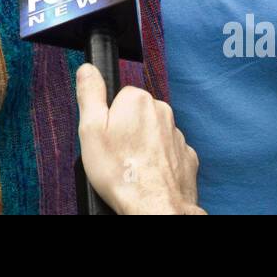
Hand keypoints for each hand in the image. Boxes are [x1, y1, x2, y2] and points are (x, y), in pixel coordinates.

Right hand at [75, 63, 203, 214]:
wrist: (153, 206)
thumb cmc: (120, 171)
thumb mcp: (90, 129)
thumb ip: (90, 93)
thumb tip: (89, 69)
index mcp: (138, 100)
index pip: (120, 97)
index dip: (109, 118)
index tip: (106, 136)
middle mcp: (162, 112)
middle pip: (138, 114)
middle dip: (127, 131)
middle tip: (115, 154)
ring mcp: (177, 135)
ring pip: (154, 134)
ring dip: (144, 146)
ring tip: (130, 168)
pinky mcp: (187, 157)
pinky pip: (169, 153)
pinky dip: (159, 162)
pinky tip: (148, 176)